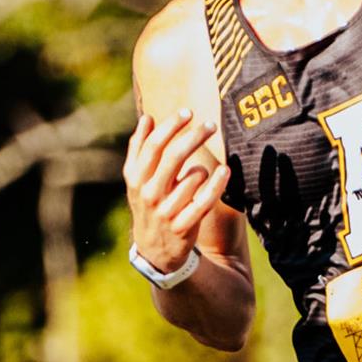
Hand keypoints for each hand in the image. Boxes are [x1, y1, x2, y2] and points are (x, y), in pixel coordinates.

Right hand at [123, 109, 231, 274]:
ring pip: (193, 176)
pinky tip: (224, 170)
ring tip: (202, 172)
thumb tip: (147, 118)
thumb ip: (139, 149)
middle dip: (194, 136)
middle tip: (211, 125)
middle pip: (174, 156)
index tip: (188, 112)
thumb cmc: (149, 203)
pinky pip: (205, 200)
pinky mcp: (184, 226)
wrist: (153, 249)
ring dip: (203, 168)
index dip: (171, 126)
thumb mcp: (137, 180)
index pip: (153, 145)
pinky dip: (217, 184)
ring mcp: (166, 211)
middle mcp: (149, 193)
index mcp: (137, 178)